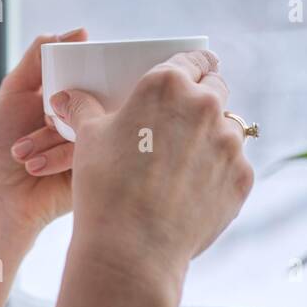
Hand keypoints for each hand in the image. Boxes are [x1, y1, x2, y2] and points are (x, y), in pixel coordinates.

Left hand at [0, 27, 87, 239]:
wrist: (0, 195)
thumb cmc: (0, 144)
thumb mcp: (13, 92)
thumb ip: (34, 60)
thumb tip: (69, 32)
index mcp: (69, 97)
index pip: (91, 73)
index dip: (89, 68)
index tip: (83, 66)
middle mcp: (84, 117)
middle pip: (95, 95)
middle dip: (66, 104)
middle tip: (44, 115)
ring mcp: (92, 142)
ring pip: (88, 122)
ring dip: (49, 135)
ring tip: (21, 150)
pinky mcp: (96, 167)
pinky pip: (89, 150)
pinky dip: (56, 155)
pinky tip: (34, 165)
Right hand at [50, 49, 254, 306]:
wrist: (132, 247)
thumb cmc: (105, 185)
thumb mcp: (88, 137)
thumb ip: (83, 107)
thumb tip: (65, 96)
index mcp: (168, 84)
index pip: (194, 58)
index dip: (193, 63)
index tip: (193, 70)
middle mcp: (205, 105)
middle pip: (216, 88)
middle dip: (203, 97)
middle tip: (184, 117)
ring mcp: (229, 142)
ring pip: (228, 127)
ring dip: (212, 135)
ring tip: (185, 160)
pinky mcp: (242, 176)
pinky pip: (234, 164)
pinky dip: (218, 171)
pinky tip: (193, 188)